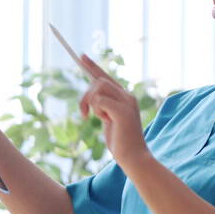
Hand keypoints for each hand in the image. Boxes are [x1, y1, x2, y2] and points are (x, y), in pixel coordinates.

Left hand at [78, 53, 148, 168]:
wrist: (133, 157)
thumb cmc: (121, 142)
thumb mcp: (109, 120)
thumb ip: (104, 106)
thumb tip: (92, 96)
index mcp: (125, 97)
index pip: (106, 77)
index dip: (93, 66)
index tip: (81, 56)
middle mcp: (127, 96)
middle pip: (99, 81)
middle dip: (85, 96)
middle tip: (84, 115)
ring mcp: (127, 102)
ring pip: (98, 88)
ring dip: (91, 104)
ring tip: (98, 119)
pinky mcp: (123, 110)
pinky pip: (99, 100)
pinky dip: (96, 110)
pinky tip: (105, 121)